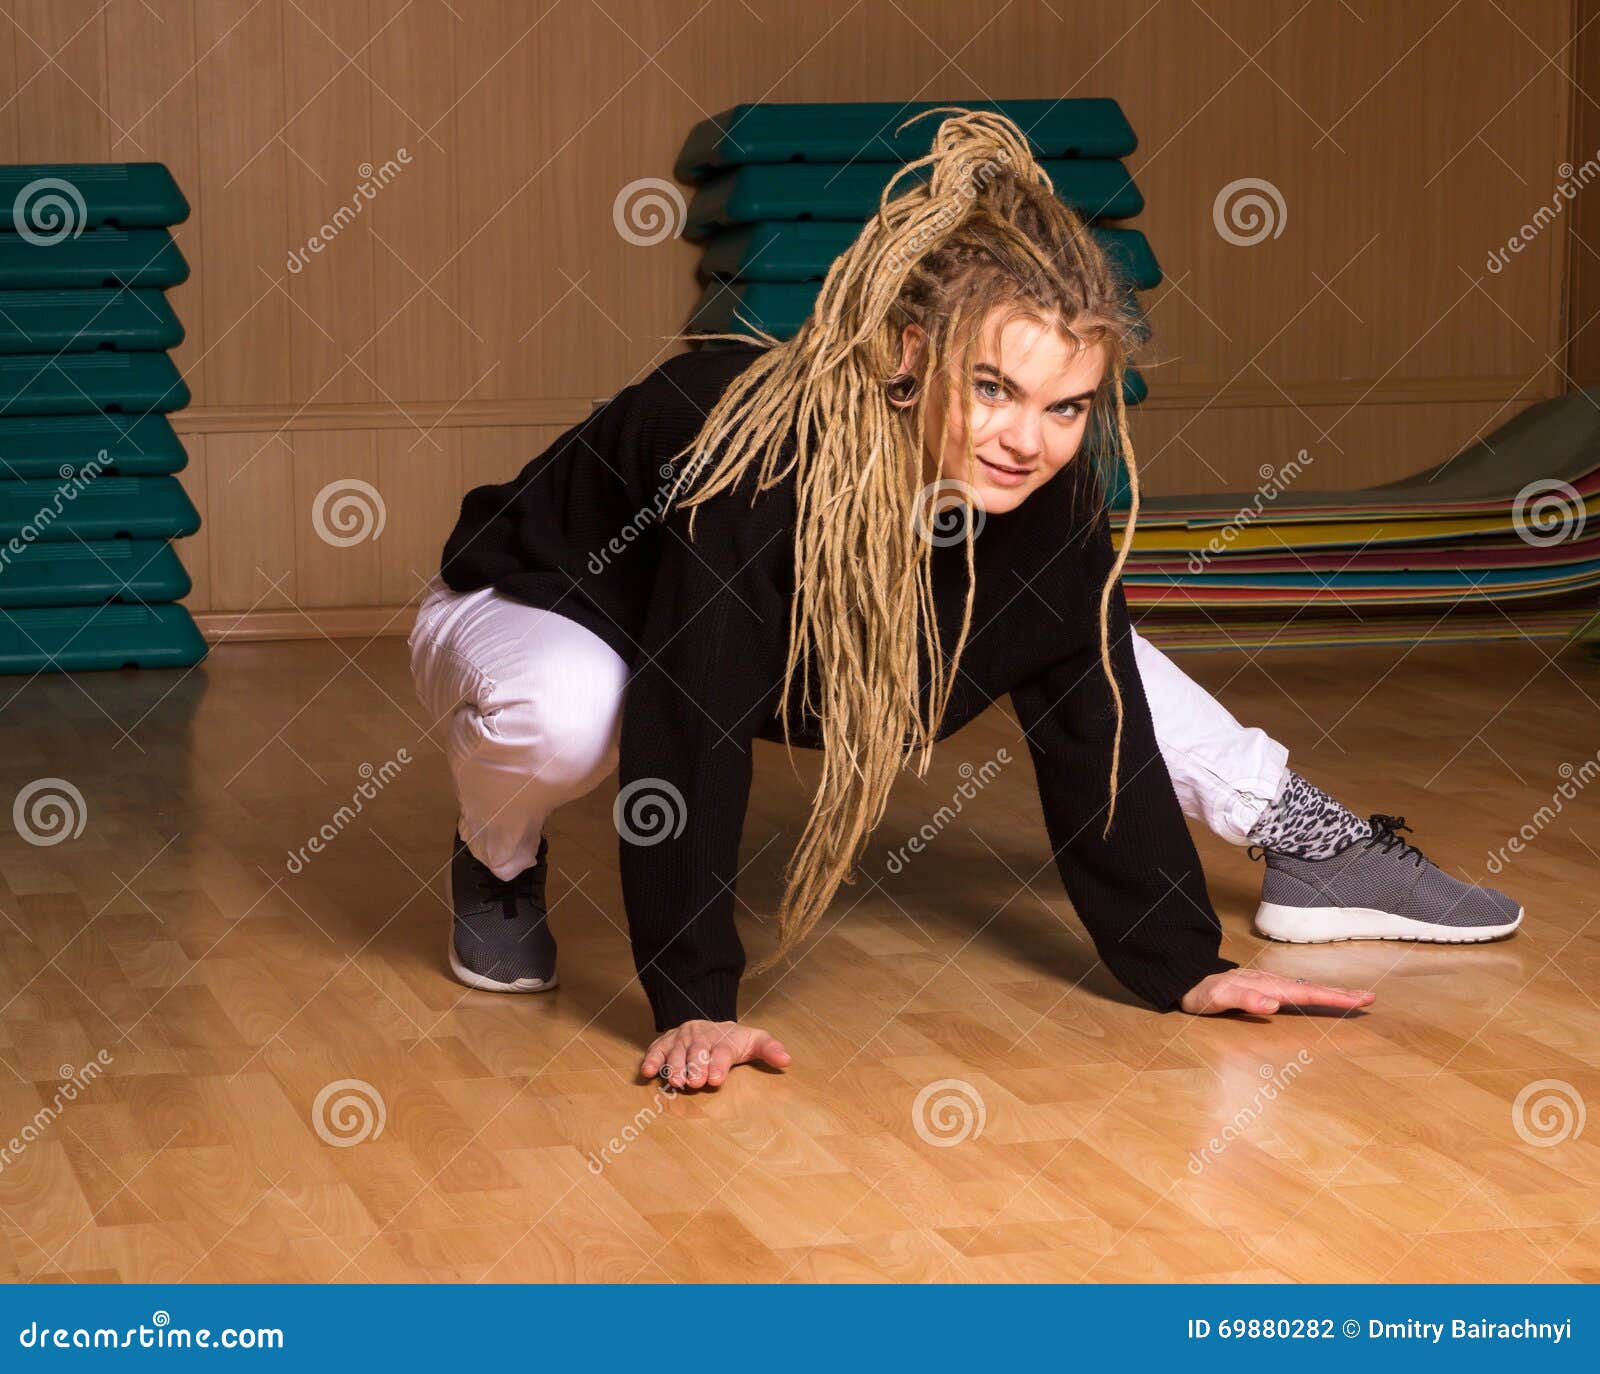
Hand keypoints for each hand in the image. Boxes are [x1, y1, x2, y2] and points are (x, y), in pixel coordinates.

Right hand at [639, 1019, 791, 1090]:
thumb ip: (770, 1049)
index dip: (718, 1064)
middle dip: (696, 1066)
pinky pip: (656, 1049)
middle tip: (695, 1082)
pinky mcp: (666, 1042)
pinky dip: (651, 1059)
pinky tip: (647, 1072)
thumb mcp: (755, 1041)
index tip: (715, 1079)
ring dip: (674, 1066)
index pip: (722, 1051)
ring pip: (676, 1052)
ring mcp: (682, 1038)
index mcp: (723, 1038)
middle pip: (698, 1051)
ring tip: (675, 1082)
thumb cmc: (734, 1039)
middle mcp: (701, 1037)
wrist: (710, 1023)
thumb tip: (787, 1060)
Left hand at [1179, 968, 1374, 1015]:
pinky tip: (1320, 995)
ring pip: (1306, 988)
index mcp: (1267, 986)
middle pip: (1312, 989)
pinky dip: (1313, 993)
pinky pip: (1295, 990)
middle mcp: (1272, 982)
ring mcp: (1268, 983)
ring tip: (1355, 997)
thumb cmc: (1201, 992)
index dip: (1333, 998)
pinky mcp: (1264, 987)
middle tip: (1370, 998)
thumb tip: (1273, 1004)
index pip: (1306, 994)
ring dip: (1331, 992)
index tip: (1360, 1000)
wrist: (1186, 978)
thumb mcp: (1218, 998)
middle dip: (1341, 994)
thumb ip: (1244, 1000)